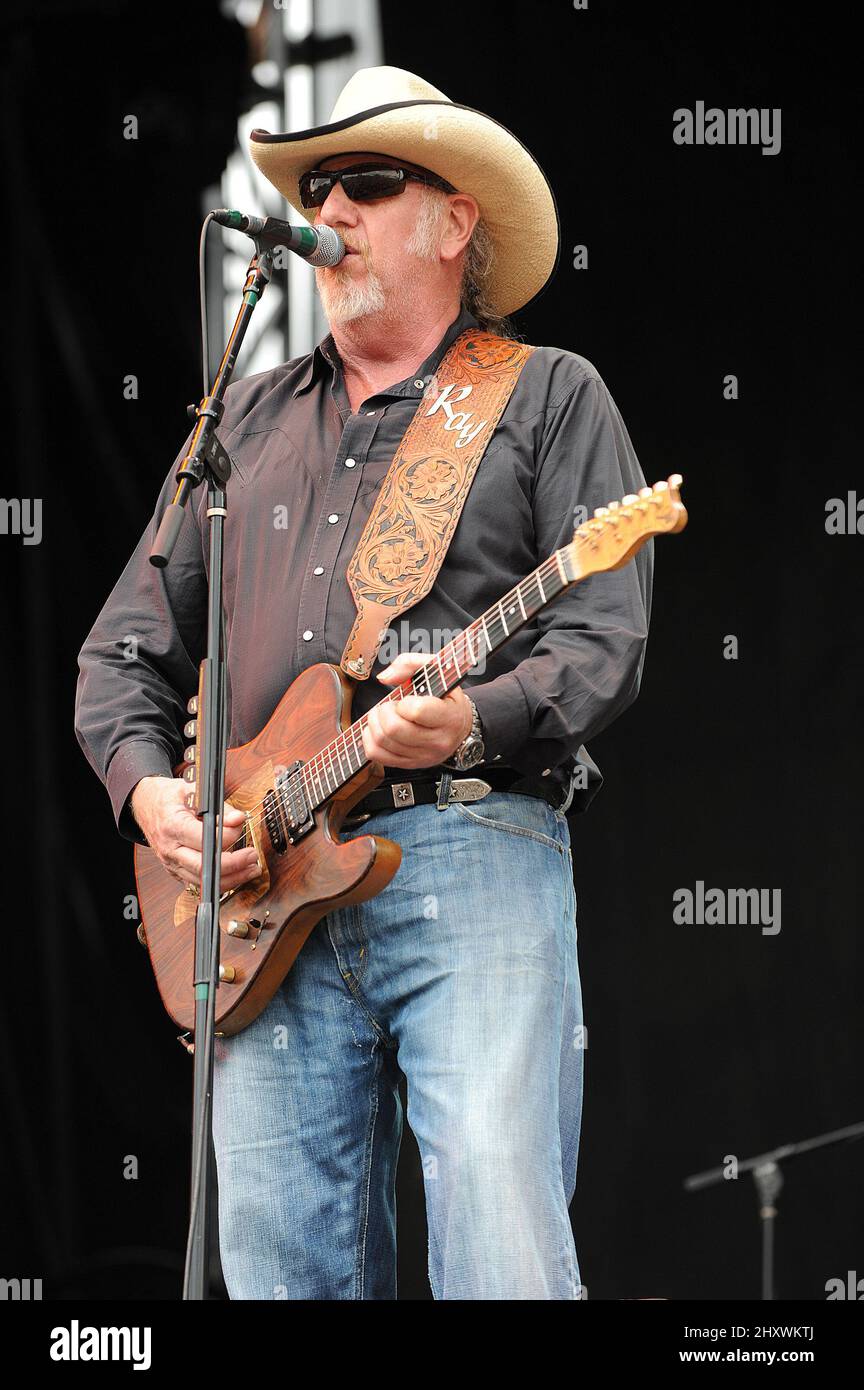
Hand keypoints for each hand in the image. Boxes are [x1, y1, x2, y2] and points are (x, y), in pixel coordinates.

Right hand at [130, 775, 259, 889]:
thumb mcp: (193, 789)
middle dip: (234, 866)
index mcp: (172, 826)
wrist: (145, 804)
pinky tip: (235, 874)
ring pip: (202, 882)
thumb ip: (219, 805)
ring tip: (251, 868)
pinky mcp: (174, 871)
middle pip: (203, 868)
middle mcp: (170, 849)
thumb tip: (238, 819)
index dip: (228, 836)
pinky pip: (198, 884)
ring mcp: (171, 863)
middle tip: (252, 857)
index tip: (240, 826)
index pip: (204, 840)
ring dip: (231, 879)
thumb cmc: (170, 796)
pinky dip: (218, 882)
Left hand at [363, 653, 473, 769]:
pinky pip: (377, 755)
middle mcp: (437, 741)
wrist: (460, 726)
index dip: (404, 703)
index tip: (407, 700)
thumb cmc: (446, 698)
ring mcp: (423, 756)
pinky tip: (377, 729)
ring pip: (382, 742)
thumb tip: (385, 677)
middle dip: (384, 712)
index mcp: (449, 717)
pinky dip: (369, 739)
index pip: (416, 711)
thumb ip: (410, 663)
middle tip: (390, 706)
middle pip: (394, 729)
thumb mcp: (437, 671)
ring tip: (383, 715)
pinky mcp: (410, 764)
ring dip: (374, 723)